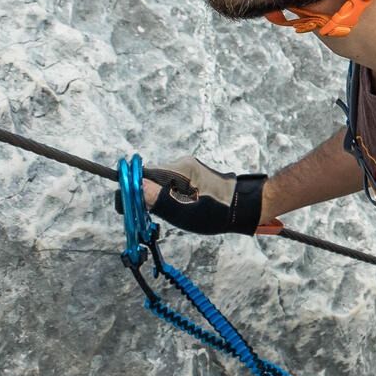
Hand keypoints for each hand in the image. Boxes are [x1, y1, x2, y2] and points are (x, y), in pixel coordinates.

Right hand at [143, 158, 264, 236]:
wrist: (244, 208)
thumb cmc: (217, 211)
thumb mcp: (185, 210)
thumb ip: (159, 199)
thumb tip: (136, 188)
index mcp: (181, 168)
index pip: (145, 174)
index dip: (135, 189)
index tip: (131, 205)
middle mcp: (184, 164)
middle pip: (152, 177)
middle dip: (148, 194)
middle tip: (154, 212)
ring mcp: (190, 169)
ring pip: (162, 182)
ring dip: (160, 196)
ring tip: (173, 211)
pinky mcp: (194, 175)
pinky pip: (173, 184)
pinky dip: (171, 195)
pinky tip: (181, 206)